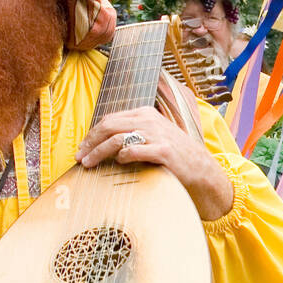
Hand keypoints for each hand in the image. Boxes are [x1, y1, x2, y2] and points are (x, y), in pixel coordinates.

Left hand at [76, 105, 232, 220]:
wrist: (202, 168)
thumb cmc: (175, 155)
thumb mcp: (154, 136)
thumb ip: (133, 133)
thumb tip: (104, 142)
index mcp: (145, 113)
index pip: (110, 119)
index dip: (92, 134)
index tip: (83, 148)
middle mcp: (150, 120)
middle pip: (109, 127)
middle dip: (90, 143)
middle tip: (80, 157)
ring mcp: (157, 135)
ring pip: (116, 139)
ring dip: (98, 152)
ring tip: (89, 164)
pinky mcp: (163, 151)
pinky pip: (134, 150)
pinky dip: (122, 156)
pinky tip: (118, 162)